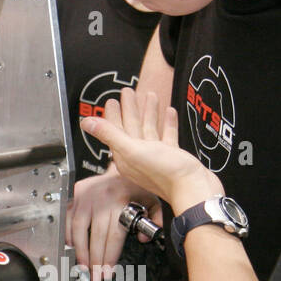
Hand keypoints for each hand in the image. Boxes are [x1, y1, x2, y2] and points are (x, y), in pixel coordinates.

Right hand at [67, 167, 162, 280]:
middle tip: (94, 275)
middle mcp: (102, 199)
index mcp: (121, 202)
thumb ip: (154, 222)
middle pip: (95, 236)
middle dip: (94, 259)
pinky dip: (69, 233)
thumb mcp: (152, 201)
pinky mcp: (77, 193)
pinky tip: (72, 245)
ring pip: (79, 228)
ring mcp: (87, 196)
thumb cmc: (136, 184)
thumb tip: (144, 239)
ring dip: (80, 249)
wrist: (123, 162)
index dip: (109, 257)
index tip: (107, 271)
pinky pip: (68, 217)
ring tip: (83, 265)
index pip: (113, 236)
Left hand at [80, 88, 222, 215]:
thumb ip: (110, 135)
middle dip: (130, 109)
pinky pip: (167, 136)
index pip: (116, 130)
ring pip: (149, 129)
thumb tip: (86, 123)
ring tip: (150, 95)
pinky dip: (167, 123)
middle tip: (128, 92)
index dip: (113, 115)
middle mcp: (139, 156)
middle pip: (132, 127)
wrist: (193, 188)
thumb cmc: (165, 173)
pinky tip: (169, 111)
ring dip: (149, 112)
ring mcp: (157, 156)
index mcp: (126, 155)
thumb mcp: (132, 150)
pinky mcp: (173, 156)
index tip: (112, 100)